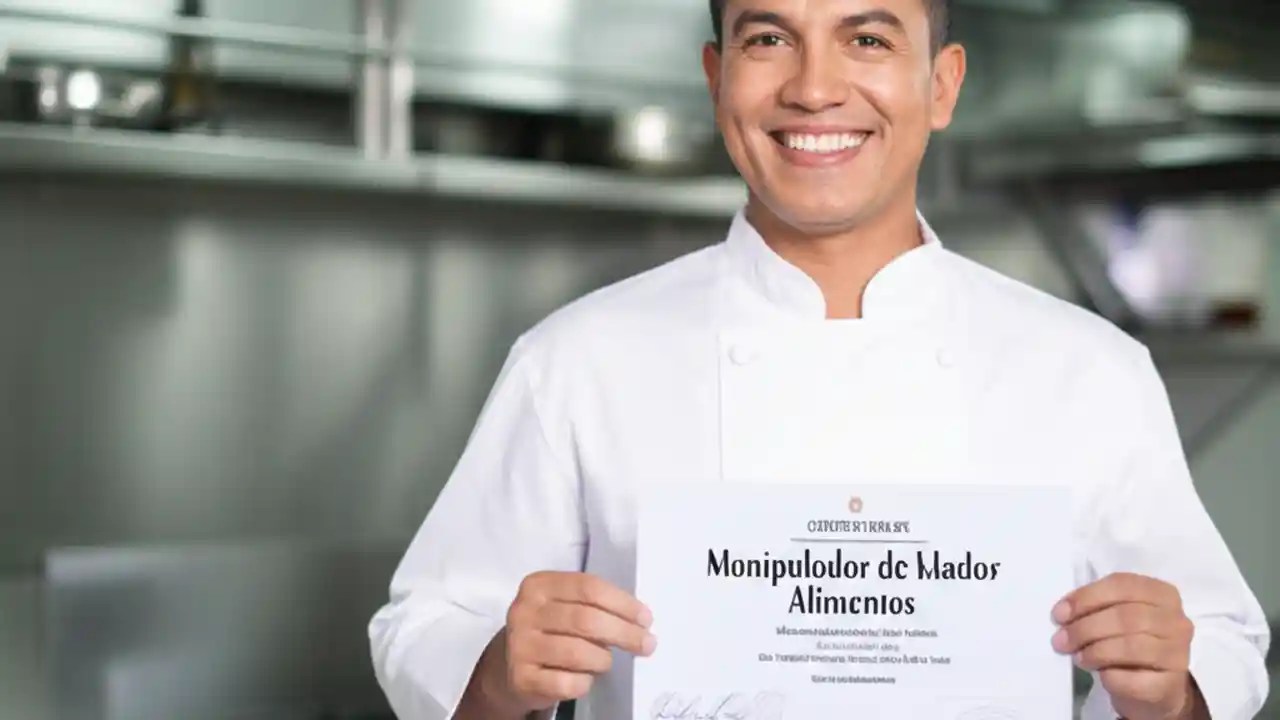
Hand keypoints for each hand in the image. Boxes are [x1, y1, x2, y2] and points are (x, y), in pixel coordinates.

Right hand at [482, 571, 655, 715]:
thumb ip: (593, 604)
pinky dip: (584, 682)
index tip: (645, 619)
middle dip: (624, 633)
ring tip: (607, 662)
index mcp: (538, 585)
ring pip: (578, 652)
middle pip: (586, 619)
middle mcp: (524, 612)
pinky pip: (567, 683)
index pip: (588, 587)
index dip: (623, 603)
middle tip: (646, 644)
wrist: (508, 665)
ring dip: (603, 660)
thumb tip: (639, 620)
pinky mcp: (522, 678)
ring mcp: (520, 646)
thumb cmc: (549, 630)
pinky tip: (585, 678)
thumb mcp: (564, 605)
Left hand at [1051, 572, 1203, 719]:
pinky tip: (1100, 674)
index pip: (1123, 585)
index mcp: (1163, 594)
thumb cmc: (1128, 642)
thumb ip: (1096, 606)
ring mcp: (1178, 654)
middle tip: (1060, 640)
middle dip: (1085, 627)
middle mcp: (1177, 622)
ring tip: (1077, 656)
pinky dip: (1109, 676)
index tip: (1059, 614)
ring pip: (1130, 646)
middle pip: (1125, 616)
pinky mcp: (1170, 685)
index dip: (1086, 597)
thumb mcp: (1115, 615)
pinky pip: (1132, 678)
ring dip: (1094, 651)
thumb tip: (1063, 612)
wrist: (1152, 688)